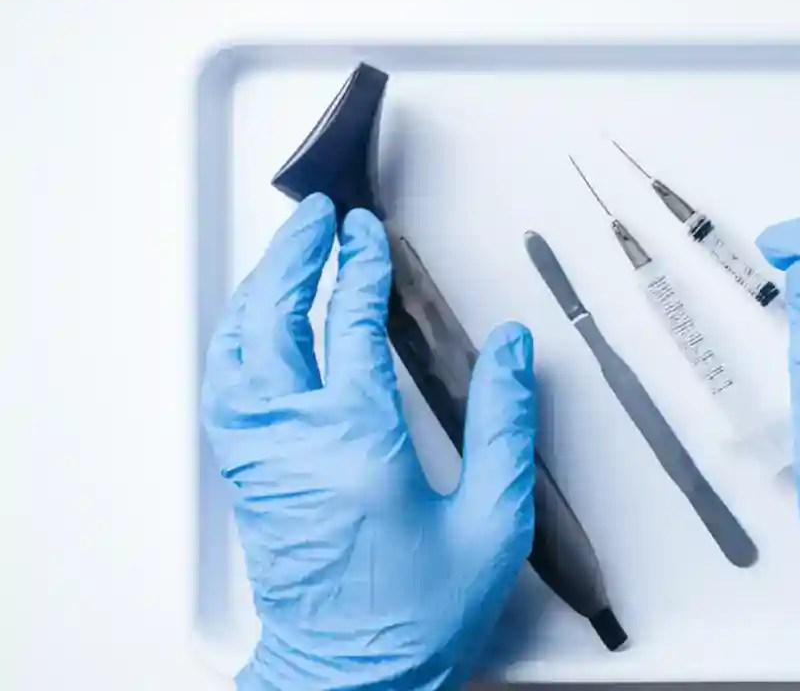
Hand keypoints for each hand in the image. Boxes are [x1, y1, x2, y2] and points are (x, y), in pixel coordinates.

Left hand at [202, 194, 536, 689]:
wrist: (351, 677)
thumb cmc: (415, 616)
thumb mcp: (491, 519)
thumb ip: (503, 423)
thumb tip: (508, 349)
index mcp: (354, 441)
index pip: (347, 324)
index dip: (360, 268)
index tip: (369, 235)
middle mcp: (292, 441)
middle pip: (274, 318)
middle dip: (295, 257)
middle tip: (317, 219)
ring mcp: (259, 458)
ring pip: (238, 348)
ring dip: (259, 291)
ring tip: (285, 256)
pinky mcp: (248, 478)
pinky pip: (225, 386)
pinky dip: (237, 338)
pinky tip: (253, 327)